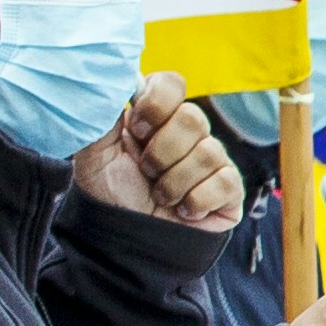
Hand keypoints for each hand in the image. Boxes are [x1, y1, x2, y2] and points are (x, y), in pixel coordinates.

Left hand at [78, 76, 242, 230]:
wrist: (126, 242)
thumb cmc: (112, 195)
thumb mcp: (95, 154)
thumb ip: (102, 118)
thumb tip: (110, 84)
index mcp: (155, 117)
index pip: (171, 84)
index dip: (156, 104)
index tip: (135, 129)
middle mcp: (187, 133)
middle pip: (193, 117)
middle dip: (161, 152)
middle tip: (146, 172)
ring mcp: (212, 160)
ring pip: (207, 152)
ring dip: (173, 183)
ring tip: (159, 197)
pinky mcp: (229, 188)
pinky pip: (225, 182)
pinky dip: (196, 201)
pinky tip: (183, 210)